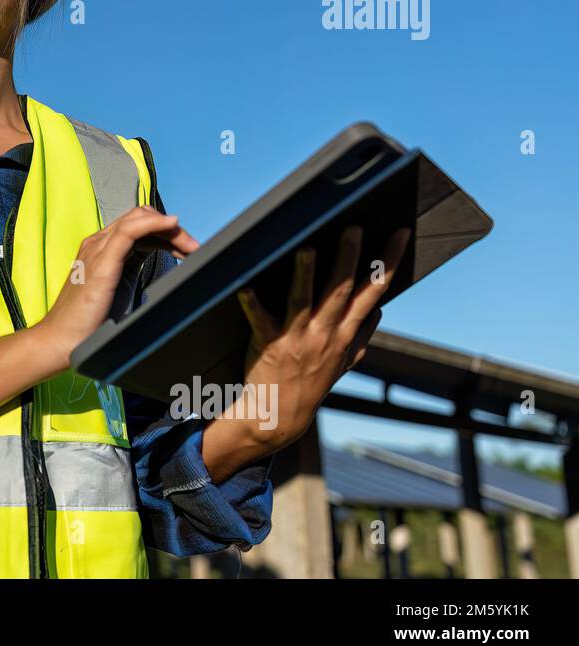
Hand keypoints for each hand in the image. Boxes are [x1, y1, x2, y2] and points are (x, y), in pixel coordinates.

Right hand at [33, 205, 199, 368]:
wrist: (60, 340)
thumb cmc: (86, 324)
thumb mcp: (118, 292)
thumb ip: (133, 275)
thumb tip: (164, 282)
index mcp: (102, 250)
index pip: (137, 226)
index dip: (165, 233)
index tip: (187, 250)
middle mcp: (98, 243)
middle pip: (140, 218)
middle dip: (171, 230)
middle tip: (194, 249)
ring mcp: (97, 249)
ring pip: (137, 219)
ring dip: (170, 228)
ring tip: (191, 245)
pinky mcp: (101, 261)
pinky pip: (130, 230)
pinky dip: (154, 224)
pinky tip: (173, 226)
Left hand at [235, 224, 411, 447]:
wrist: (280, 417)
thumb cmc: (310, 384)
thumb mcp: (343, 363)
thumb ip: (361, 335)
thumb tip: (379, 310)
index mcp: (345, 334)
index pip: (373, 292)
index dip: (388, 262)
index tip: (400, 235)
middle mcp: (325, 334)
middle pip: (341, 290)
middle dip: (349, 258)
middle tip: (352, 227)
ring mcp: (298, 339)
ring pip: (304, 301)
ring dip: (306, 274)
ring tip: (307, 248)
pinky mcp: (269, 345)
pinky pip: (260, 320)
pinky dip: (251, 303)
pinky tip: (245, 286)